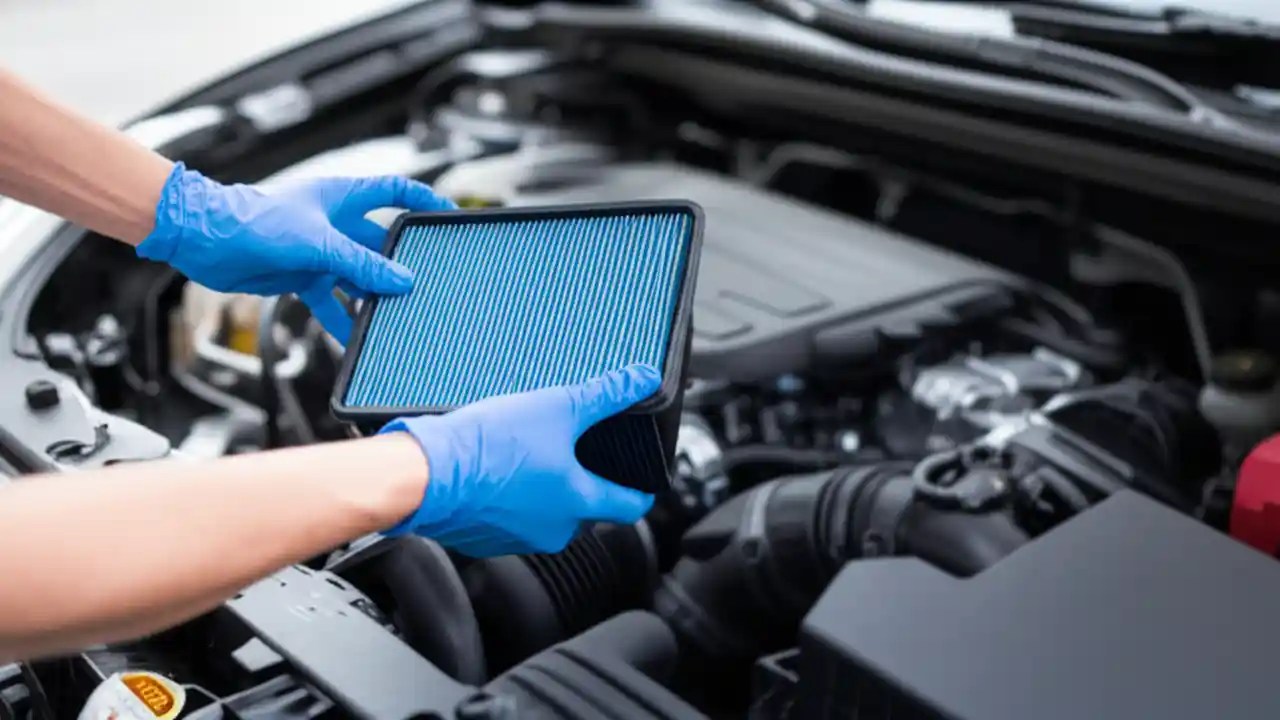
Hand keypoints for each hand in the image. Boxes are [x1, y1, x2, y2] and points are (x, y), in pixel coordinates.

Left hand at [136, 162, 454, 342]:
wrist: (205, 241)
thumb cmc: (254, 223)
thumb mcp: (318, 244)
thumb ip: (362, 266)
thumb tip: (402, 283)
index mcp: (342, 197)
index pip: (394, 191)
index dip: (422, 201)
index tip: (448, 217)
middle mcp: (335, 222)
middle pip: (380, 242)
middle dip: (400, 263)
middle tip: (424, 284)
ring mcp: (320, 250)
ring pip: (359, 276)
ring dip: (372, 296)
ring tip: (394, 317)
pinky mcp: (304, 275)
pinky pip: (332, 301)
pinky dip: (342, 319)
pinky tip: (355, 339)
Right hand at [382, 364, 660, 557]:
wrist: (425, 475)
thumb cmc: (488, 448)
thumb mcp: (557, 407)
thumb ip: (605, 395)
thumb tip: (643, 379)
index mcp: (579, 503)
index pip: (630, 507)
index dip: (642, 491)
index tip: (645, 482)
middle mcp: (553, 530)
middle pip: (585, 507)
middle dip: (582, 479)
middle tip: (573, 449)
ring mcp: (516, 538)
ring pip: (544, 512)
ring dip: (542, 487)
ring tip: (527, 452)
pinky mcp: (483, 538)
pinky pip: (508, 516)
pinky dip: (508, 495)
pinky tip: (495, 468)